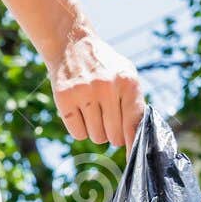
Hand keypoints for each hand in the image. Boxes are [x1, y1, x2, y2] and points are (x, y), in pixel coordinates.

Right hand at [48, 26, 143, 148]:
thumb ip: (135, 105)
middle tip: (108, 121)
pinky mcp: (64, 98)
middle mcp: (106, 87)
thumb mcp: (126, 76)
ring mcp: (84, 92)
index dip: (132, 143)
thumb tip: (136, 140)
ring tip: (93, 112)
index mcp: (127, 82)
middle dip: (112, 135)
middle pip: (114, 136)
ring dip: (96, 132)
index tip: (131, 155)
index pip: (133, 124)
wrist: (72, 45)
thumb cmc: (105, 67)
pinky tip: (80, 113)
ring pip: (96, 137)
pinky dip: (80, 130)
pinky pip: (77, 134)